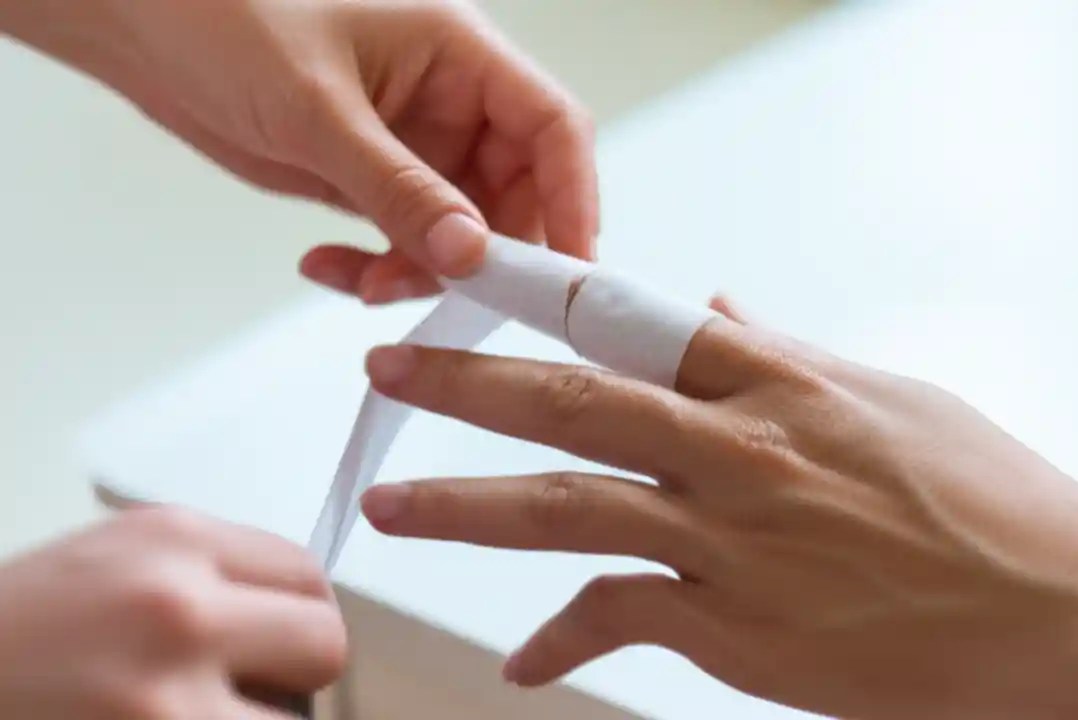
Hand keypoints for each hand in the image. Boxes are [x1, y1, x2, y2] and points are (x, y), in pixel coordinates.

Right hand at [0, 507, 345, 718]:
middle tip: (243, 693)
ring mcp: (165, 698)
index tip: (281, 641)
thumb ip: (203, 575)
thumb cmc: (9, 633)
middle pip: (325, 645)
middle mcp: (178, 606)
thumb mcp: (107, 562)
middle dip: (294, 676)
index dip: (299, 615)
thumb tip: (290, 607)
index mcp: (172, 540)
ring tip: (188, 715)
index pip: (307, 573)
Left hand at [1, 0, 595, 301]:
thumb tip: (471, 255)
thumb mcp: (318, 110)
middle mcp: (450, 102)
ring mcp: (414, 146)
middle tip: (452, 295)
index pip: (553, 128)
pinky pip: (406, 242)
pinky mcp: (374, 180)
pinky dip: (379, 268)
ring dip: (423, 272)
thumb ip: (399, 187)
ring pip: (462, 231)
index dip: (574, 199)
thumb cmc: (224, 18)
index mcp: (460, 54)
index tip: (566, 271)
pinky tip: (328, 265)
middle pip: (519, 193)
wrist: (142, 28)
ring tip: (367, 281)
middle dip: (489, 254)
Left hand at [356, 298, 1077, 718]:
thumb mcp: (893, 399)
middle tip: (389, 374)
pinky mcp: (740, 632)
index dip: (544, 297)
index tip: (474, 285)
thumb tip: (718, 304)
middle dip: (468, 384)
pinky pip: (620, 619)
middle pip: (576, 402)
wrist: (1064, 613)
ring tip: (391, 505)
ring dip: (466, 506)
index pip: (638, 320)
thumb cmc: (993, 501)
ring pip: (569, 509)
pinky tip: (524, 655)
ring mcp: (737, 543)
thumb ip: (787, 354)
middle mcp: (747, 451)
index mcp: (785, 383)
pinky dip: (561, 636)